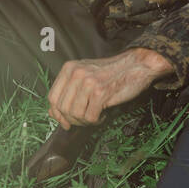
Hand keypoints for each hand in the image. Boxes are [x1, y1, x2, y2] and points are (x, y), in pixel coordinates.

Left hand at [47, 48, 173, 129]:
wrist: (136, 65)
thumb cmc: (111, 72)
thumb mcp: (85, 76)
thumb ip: (68, 92)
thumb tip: (52, 113)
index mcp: (69, 68)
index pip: (52, 97)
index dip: (57, 114)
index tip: (65, 122)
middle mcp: (76, 73)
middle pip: (62, 108)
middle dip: (72, 120)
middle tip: (84, 119)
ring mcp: (88, 82)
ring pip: (75, 114)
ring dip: (84, 121)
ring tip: (94, 116)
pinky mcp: (101, 92)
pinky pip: (90, 116)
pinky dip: (95, 120)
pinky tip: (102, 115)